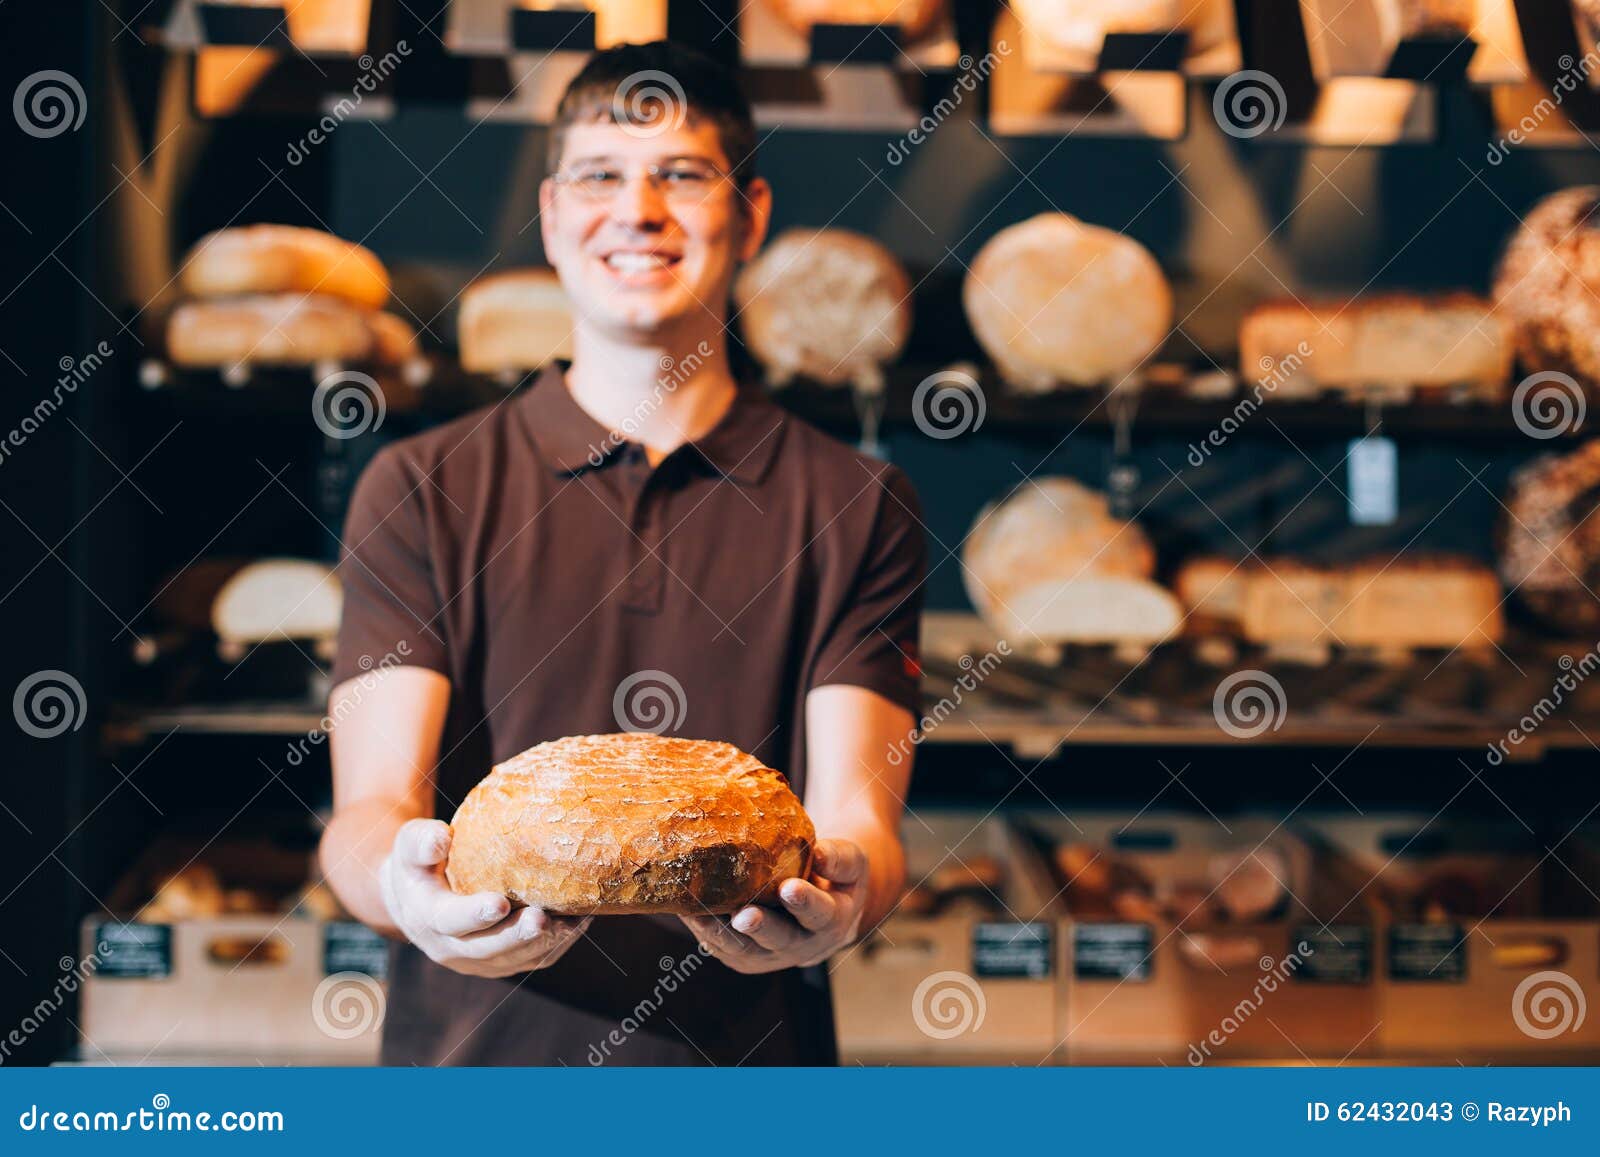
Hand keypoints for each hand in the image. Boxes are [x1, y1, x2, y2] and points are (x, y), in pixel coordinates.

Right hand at [379, 818, 590, 978]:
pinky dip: (556, 946)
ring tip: (570, 923)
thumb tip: (442, 838)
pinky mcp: (500, 962)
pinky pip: (531, 960)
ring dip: (543, 944)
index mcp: (428, 918)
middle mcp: (452, 948)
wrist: (418, 898)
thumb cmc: (418, 863)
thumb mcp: (410, 846)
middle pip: (487, 949)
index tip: (500, 902)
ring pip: (514, 960)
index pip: (451, 921)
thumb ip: (421, 841)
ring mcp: (478, 960)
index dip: (475, 915)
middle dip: (517, 936)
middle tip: (542, 919)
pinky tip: (578, 923)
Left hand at [679, 839, 865, 973]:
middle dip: (759, 927)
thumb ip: (839, 858)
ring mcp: (769, 956)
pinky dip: (702, 930)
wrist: (823, 908)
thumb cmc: (835, 878)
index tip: (790, 888)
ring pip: (742, 950)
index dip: (805, 903)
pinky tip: (684, 908)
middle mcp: (800, 945)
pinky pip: (721, 947)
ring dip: (720, 932)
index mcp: (830, 921)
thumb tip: (819, 852)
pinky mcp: (743, 957)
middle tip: (743, 915)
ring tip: (698, 910)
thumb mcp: (850, 864)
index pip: (819, 914)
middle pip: (777, 940)